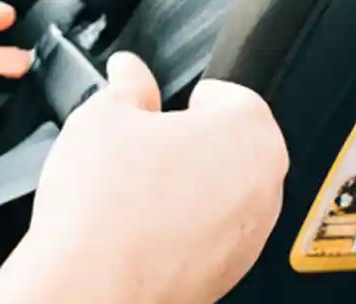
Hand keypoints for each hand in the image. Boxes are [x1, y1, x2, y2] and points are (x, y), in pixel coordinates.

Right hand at [0, 53, 287, 303]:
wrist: (90, 287)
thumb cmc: (104, 208)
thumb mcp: (105, 116)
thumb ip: (127, 85)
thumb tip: (128, 71)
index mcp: (249, 132)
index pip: (230, 95)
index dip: (187, 97)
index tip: (164, 107)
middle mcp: (265, 185)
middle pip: (232, 144)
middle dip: (191, 142)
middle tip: (143, 150)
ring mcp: (252, 234)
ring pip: (224, 191)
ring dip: (191, 185)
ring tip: (138, 191)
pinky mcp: (230, 271)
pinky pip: (213, 233)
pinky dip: (187, 226)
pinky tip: (144, 226)